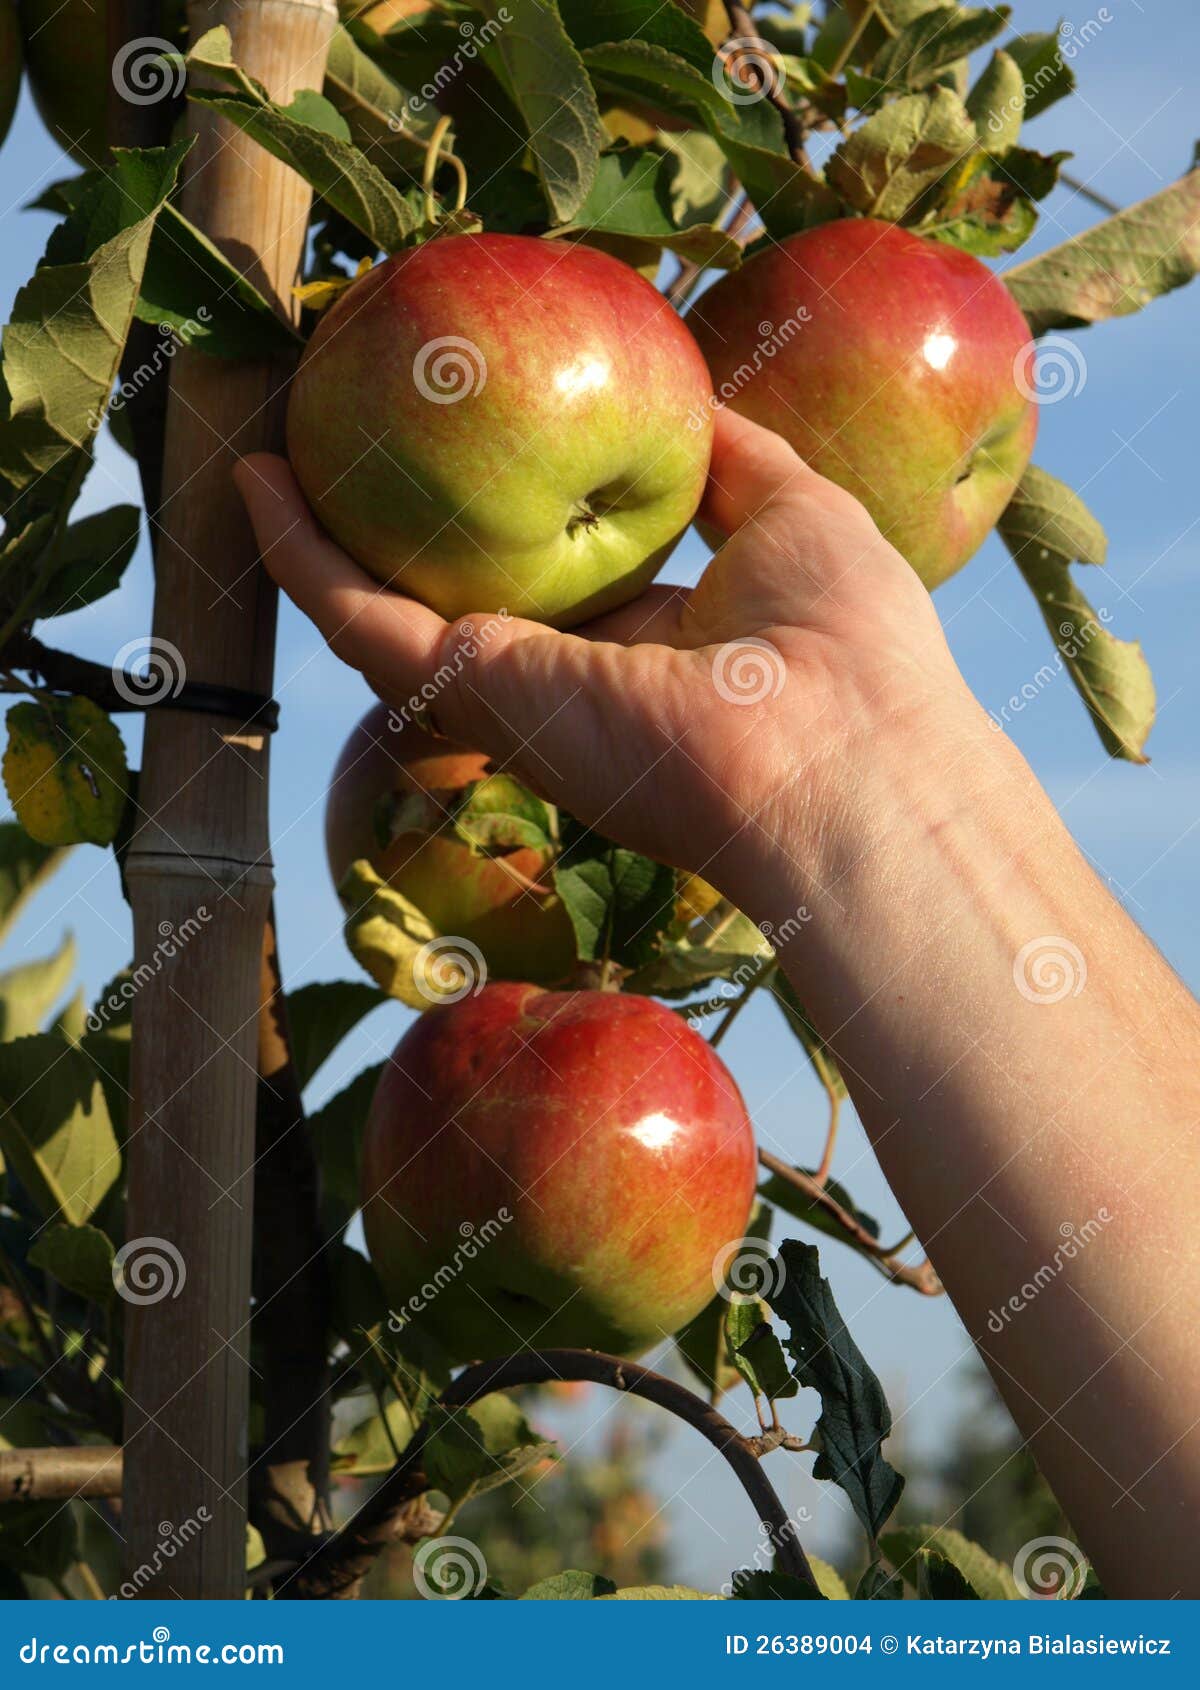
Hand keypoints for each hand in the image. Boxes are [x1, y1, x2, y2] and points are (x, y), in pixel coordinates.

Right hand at [234, 408, 985, 929]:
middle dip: (391, 517)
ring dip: (317, 528)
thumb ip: (731, 459)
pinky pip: (358, 618)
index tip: (460, 424)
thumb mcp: (795, 513)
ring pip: (383, 609)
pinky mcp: (468, 691)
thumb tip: (690, 391)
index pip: (553, 572)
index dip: (504, 502)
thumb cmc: (846, 642)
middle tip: (336, 419)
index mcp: (643, 640)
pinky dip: (298, 553)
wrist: (841, 758)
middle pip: (455, 590)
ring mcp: (509, 689)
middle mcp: (564, 674)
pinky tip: (255, 479)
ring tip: (270, 436)